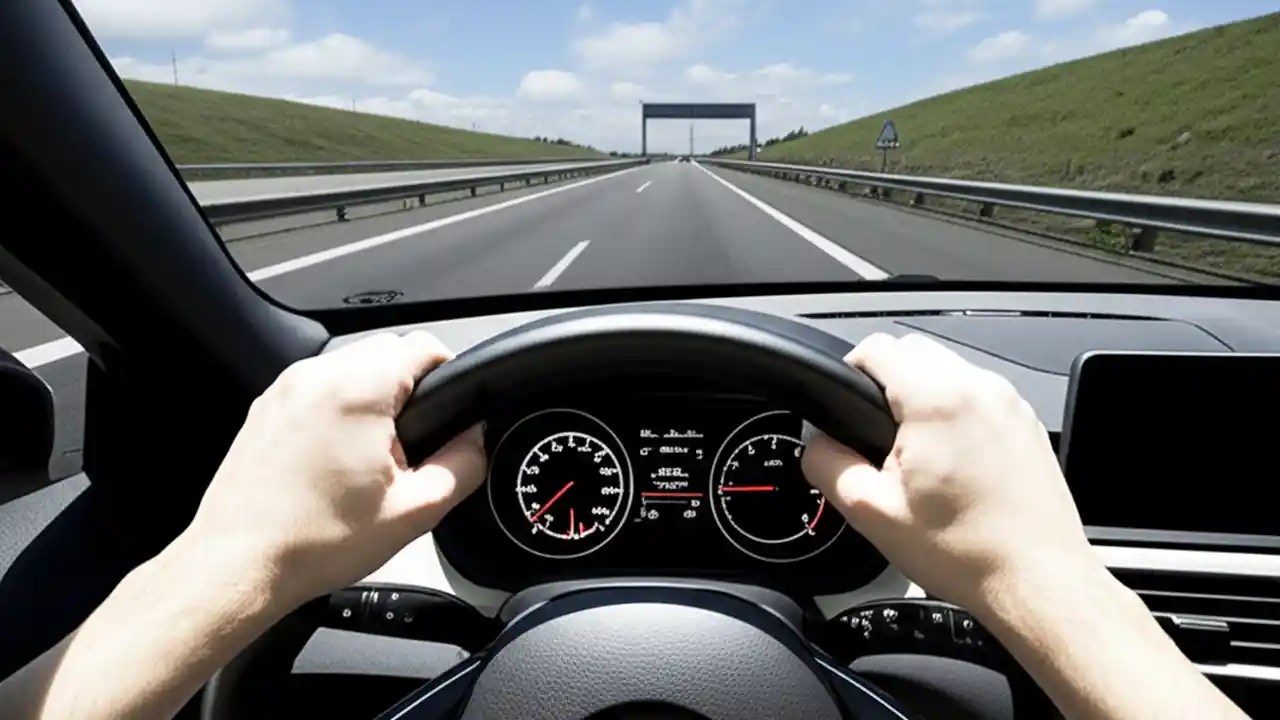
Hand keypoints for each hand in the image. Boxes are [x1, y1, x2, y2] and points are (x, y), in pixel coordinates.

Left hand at [183, 331, 485, 608]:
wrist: (239, 563)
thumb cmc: (313, 540)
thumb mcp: (413, 512)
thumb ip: (462, 466)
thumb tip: (476, 441)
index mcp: (359, 390)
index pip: (423, 346)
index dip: (449, 374)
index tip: (450, 409)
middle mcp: (318, 377)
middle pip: (386, 352)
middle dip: (409, 390)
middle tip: (411, 445)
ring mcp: (286, 389)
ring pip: (351, 369)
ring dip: (372, 400)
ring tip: (370, 460)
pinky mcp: (266, 408)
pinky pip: (319, 390)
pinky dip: (337, 412)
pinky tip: (336, 463)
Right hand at [802, 333, 1094, 614]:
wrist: (1037, 580)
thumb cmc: (966, 551)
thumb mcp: (871, 512)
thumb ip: (828, 465)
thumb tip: (816, 444)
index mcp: (936, 400)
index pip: (877, 347)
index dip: (849, 371)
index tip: (846, 405)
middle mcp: (978, 388)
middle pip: (913, 351)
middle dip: (887, 383)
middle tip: (878, 436)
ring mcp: (1009, 403)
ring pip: (947, 371)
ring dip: (923, 397)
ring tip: (918, 456)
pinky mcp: (1026, 422)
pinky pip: (978, 396)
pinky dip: (956, 415)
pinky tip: (954, 465)